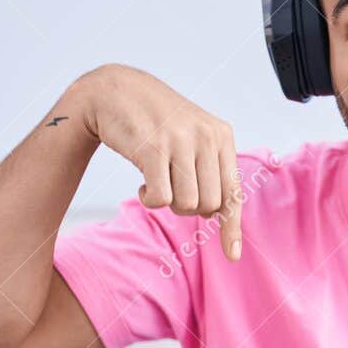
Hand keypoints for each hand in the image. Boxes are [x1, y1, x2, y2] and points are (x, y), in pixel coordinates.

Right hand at [68, 63, 242, 260]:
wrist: (114, 91)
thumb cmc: (155, 121)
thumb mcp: (192, 135)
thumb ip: (210, 167)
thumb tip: (218, 213)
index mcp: (221, 135)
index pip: (233, 192)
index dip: (232, 227)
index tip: (232, 256)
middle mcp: (206, 136)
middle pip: (209, 205)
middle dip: (189, 208)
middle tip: (172, 189)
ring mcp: (180, 142)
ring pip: (186, 204)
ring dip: (168, 203)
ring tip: (157, 181)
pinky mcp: (153, 149)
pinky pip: (160, 199)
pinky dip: (149, 199)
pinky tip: (142, 183)